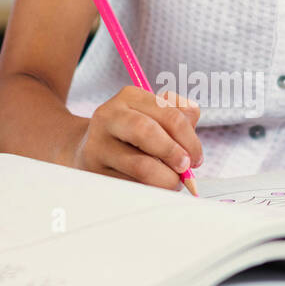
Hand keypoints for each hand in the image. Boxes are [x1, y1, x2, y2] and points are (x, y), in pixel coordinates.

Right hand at [72, 86, 201, 189]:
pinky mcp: (94, 170)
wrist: (89, 148)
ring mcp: (98, 144)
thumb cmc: (133, 132)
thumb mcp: (155, 115)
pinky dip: (148, 189)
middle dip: (173, 154)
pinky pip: (130, 184)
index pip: (169, 115)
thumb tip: (192, 116)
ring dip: (165, 178)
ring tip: (171, 182)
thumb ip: (179, 114)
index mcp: (130, 96)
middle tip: (185, 169)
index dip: (189, 140)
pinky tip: (151, 186)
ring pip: (140, 165)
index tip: (195, 158)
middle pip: (147, 132)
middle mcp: (109, 116)